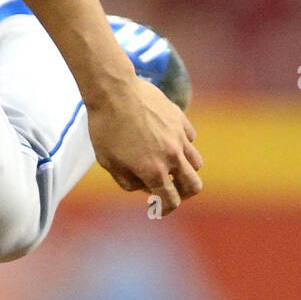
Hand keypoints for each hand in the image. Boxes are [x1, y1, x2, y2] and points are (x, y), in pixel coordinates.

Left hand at [84, 76, 202, 214]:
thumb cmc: (104, 126)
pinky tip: (168, 139)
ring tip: (171, 164)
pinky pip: (190, 137)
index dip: (165, 209)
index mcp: (154, 171)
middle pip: (194, 185)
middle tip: (173, 190)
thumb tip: (143, 188)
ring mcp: (179, 137)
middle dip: (185, 193)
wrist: (113, 90)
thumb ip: (127, 180)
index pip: (170, 200)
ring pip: (196, 161)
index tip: (159, 209)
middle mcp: (172, 156)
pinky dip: (183, 143)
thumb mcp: (107, 161)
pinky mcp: (180, 119)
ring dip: (186, 168)